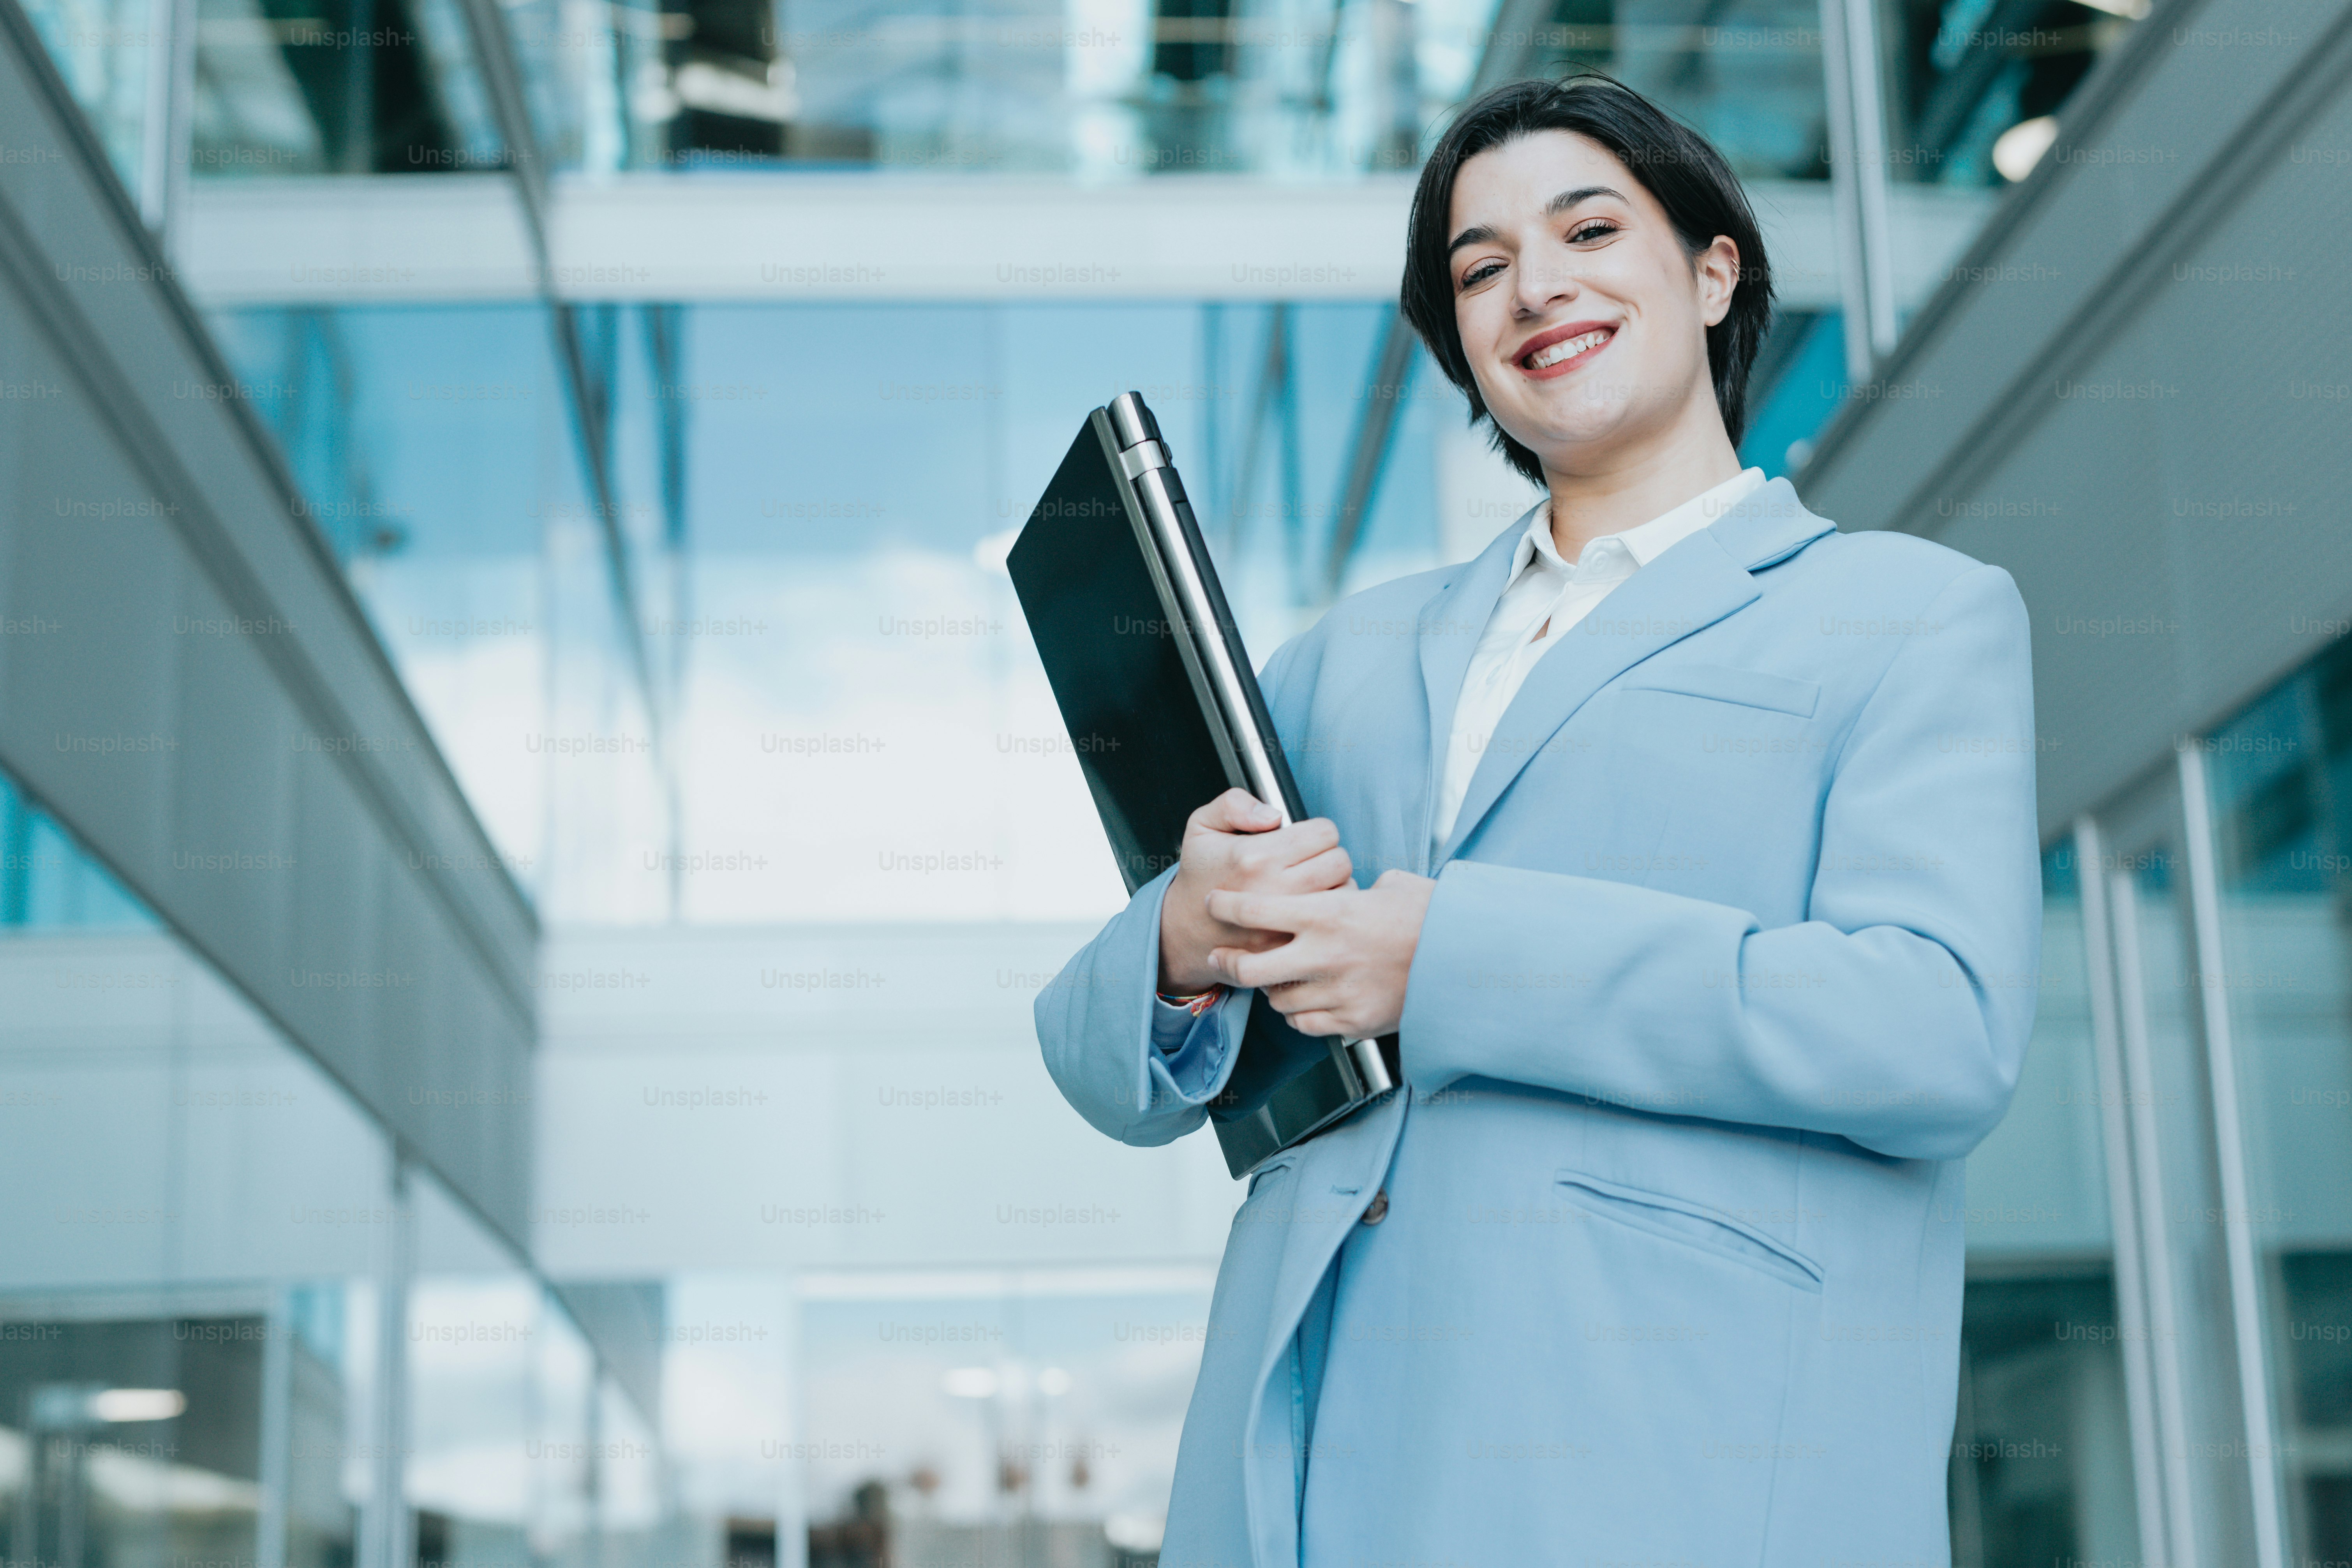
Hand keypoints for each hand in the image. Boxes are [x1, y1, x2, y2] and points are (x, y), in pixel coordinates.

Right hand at [1158, 789, 1353, 993]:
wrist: (1185, 927)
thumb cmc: (1201, 875)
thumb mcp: (1202, 826)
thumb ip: (1234, 804)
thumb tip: (1272, 814)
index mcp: (1255, 856)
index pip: (1324, 833)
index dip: (1317, 831)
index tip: (1304, 839)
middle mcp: (1272, 890)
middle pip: (1339, 861)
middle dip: (1329, 855)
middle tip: (1310, 860)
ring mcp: (1283, 923)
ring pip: (1343, 891)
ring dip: (1334, 884)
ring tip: (1311, 883)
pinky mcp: (1288, 946)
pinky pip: (1330, 923)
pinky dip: (1328, 914)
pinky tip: (1309, 908)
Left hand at [1205, 869, 1435, 1039]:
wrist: (1468, 959)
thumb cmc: (1433, 918)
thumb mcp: (1391, 886)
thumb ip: (1357, 890)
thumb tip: (1353, 888)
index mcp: (1327, 914)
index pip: (1255, 910)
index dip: (1226, 906)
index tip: (1216, 903)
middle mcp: (1324, 955)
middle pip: (1250, 968)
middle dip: (1228, 963)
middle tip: (1221, 957)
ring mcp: (1337, 992)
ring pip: (1277, 1000)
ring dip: (1270, 990)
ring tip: (1275, 979)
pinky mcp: (1353, 1020)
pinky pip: (1306, 1023)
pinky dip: (1300, 1015)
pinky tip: (1306, 1001)